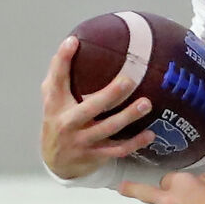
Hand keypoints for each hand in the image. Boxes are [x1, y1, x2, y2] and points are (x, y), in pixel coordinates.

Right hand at [40, 36, 154, 178]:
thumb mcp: (53, 100)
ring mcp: (81, 141)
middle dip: (109, 95)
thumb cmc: (59, 121)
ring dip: (128, 116)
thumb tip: (73, 41)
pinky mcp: (94, 155)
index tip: (74, 42)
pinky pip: (118, 150)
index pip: (57, 80)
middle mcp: (67, 122)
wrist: (56, 161)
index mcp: (55, 104)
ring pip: (108, 128)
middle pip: (89, 108)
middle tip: (128, 81)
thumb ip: (60, 76)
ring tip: (146, 104)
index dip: (62, 61)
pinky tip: (151, 134)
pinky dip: (135, 143)